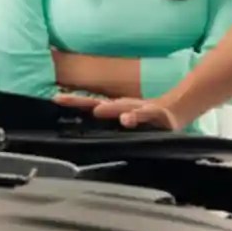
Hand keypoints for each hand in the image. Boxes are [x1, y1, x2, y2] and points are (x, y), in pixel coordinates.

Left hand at [52, 94, 186, 130]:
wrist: (176, 110)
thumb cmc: (147, 119)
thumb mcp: (126, 121)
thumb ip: (108, 128)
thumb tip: (86, 131)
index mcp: (114, 109)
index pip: (90, 103)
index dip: (74, 101)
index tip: (55, 99)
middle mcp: (124, 106)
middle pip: (99, 102)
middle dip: (81, 101)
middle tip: (62, 100)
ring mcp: (139, 108)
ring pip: (122, 106)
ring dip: (109, 109)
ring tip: (97, 111)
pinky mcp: (156, 115)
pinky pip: (145, 114)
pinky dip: (136, 116)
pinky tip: (127, 120)